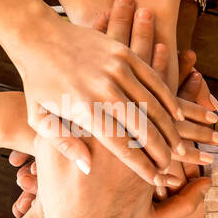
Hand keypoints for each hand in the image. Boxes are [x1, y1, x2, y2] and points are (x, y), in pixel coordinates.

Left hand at [11, 0, 215, 187]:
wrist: (38, 37)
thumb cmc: (38, 84)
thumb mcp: (40, 119)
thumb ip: (63, 144)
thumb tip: (88, 167)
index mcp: (84, 110)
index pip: (120, 146)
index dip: (141, 166)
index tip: (154, 180)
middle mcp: (104, 89)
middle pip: (143, 128)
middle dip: (161, 151)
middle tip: (170, 167)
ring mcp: (116, 69)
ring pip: (153, 105)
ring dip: (169, 128)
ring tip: (179, 146)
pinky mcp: (124, 54)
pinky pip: (154, 79)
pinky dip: (168, 99)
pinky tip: (177, 115)